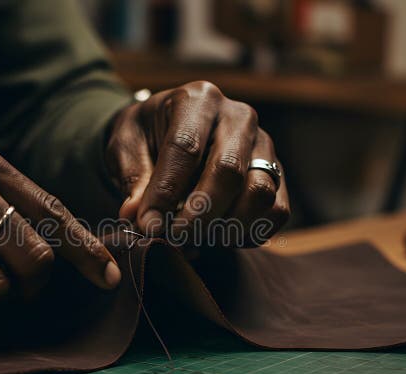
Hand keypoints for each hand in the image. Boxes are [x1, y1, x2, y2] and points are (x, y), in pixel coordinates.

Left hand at [105, 81, 289, 246]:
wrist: (172, 131)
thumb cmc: (148, 137)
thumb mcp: (127, 146)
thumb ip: (133, 178)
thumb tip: (137, 215)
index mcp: (197, 100)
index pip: (185, 148)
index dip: (166, 192)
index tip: (149, 226)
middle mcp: (238, 118)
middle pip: (228, 172)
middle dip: (198, 215)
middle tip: (173, 240)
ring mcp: (264, 144)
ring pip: (259, 194)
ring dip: (225, 227)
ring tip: (194, 239)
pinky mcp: (278, 172)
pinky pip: (277, 209)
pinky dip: (249, 232)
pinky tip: (219, 236)